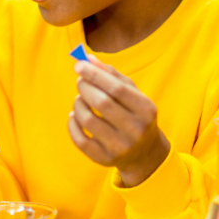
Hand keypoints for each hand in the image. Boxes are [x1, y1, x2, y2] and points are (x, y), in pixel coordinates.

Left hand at [68, 56, 169, 187]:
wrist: (145, 153)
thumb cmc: (135, 115)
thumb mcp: (132, 94)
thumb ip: (112, 75)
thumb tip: (87, 59)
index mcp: (146, 109)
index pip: (117, 88)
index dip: (95, 75)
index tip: (79, 65)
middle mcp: (135, 130)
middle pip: (102, 103)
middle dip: (85, 88)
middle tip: (80, 81)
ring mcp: (120, 147)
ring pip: (88, 121)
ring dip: (78, 104)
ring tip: (80, 99)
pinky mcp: (105, 159)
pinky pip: (80, 140)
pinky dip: (72, 124)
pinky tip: (75, 116)